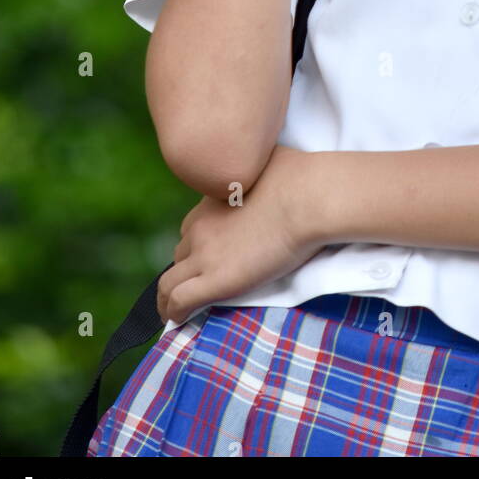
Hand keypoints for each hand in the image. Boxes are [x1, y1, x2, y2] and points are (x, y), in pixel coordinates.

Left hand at [156, 144, 324, 324]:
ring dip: (170, 296)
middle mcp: (201, 225)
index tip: (209, 257)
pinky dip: (174, 312)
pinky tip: (178, 321)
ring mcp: (206, 254)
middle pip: (181, 252)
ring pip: (169, 282)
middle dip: (188, 269)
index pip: (193, 226)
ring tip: (176, 311)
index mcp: (212, 199)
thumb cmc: (301, 175)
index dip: (199, 244)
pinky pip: (179, 301)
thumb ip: (255, 163)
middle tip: (200, 285)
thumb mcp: (267, 157)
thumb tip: (262, 158)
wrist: (309, 197)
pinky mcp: (217, 279)